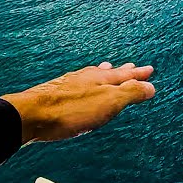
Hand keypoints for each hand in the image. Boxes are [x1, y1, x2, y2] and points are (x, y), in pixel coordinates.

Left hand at [1, 62, 154, 143]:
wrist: (32, 116)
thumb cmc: (70, 110)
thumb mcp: (108, 102)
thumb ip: (130, 93)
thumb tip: (150, 86)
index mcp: (101, 79)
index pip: (125, 74)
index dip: (138, 74)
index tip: (149, 70)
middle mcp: (85, 78)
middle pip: (109, 73)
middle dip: (123, 71)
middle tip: (132, 66)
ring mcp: (69, 85)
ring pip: (92, 76)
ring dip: (104, 75)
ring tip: (108, 70)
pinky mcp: (56, 95)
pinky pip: (78, 84)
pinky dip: (86, 83)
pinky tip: (80, 87)